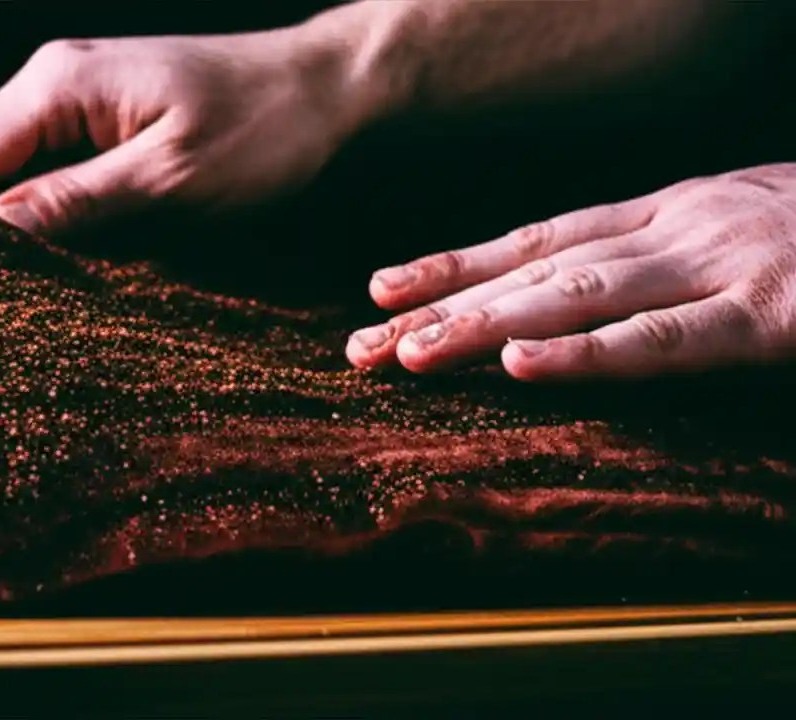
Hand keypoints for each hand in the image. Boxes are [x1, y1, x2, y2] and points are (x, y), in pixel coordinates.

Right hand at [0, 30, 355, 235]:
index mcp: (58, 87)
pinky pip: (50, 174)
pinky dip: (43, 219)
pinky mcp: (108, 126)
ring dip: (2, 232)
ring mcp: (80, 103)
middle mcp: (55, 86)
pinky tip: (48, 265)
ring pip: (9, 175)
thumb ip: (74, 203)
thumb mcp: (169, 178)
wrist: (330, 89)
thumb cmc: (265, 126)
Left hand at [346, 163, 795, 379]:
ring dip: (481, 329)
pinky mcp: (775, 318)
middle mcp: (681, 228)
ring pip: (576, 299)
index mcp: (672, 211)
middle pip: (534, 271)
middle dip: (440, 309)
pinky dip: (587, 355)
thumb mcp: (746, 228)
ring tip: (403, 355)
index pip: (538, 239)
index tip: (383, 292)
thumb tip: (590, 291)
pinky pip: (665, 342)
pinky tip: (517, 369)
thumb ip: (671, 262)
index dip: (456, 265)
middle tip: (358, 350)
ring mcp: (724, 266)